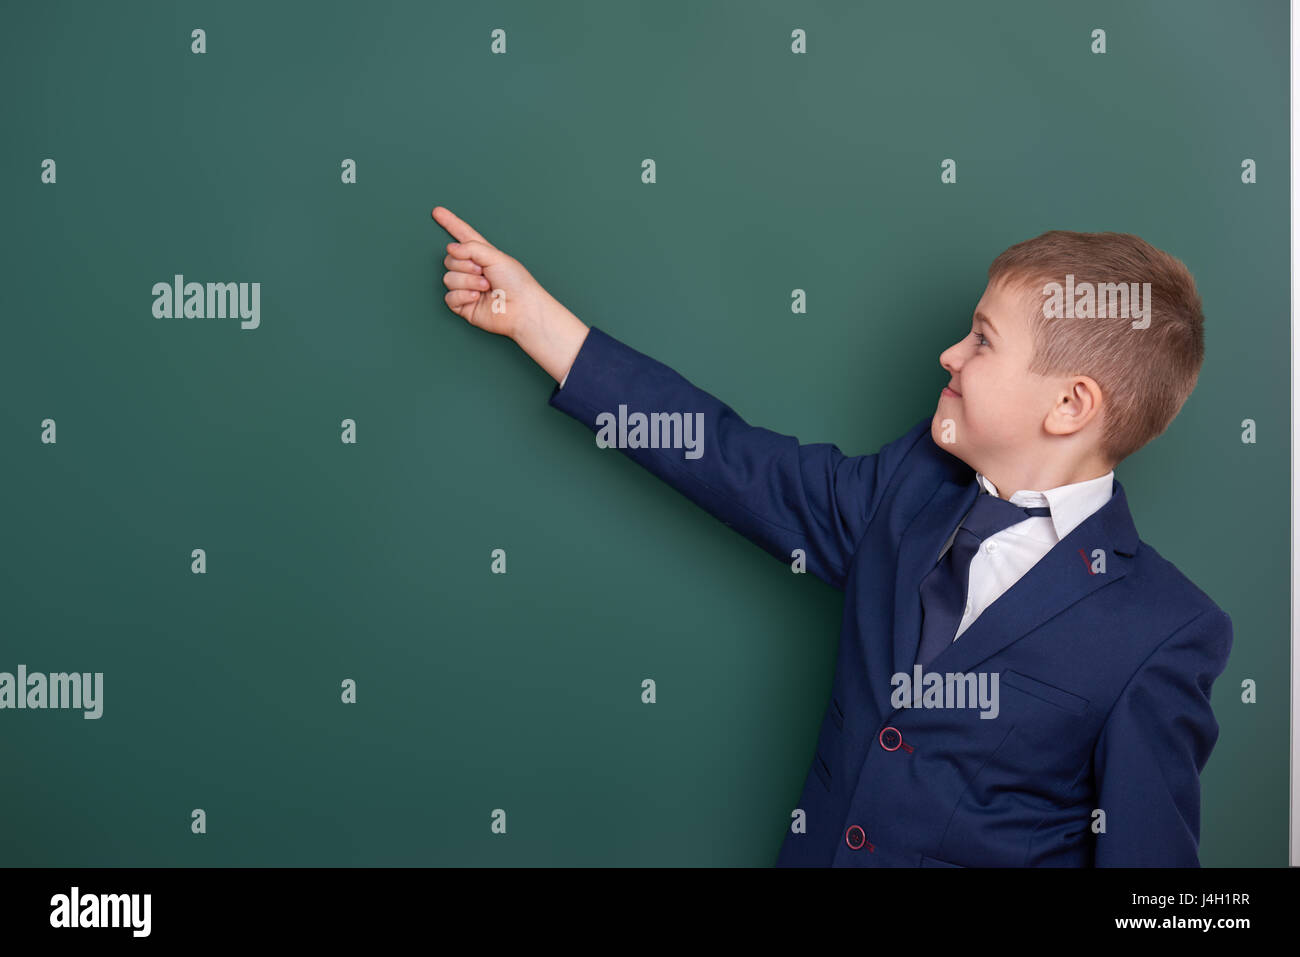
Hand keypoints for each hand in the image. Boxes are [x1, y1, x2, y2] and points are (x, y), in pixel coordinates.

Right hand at [432, 206, 549, 339]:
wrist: (521, 309)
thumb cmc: (517, 283)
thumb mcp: (495, 256)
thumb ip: (471, 248)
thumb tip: (451, 248)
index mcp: (482, 255)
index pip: (463, 235)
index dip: (450, 223)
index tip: (437, 212)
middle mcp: (472, 270)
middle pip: (450, 259)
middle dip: (465, 265)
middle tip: (484, 272)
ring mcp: (467, 288)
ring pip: (448, 278)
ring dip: (467, 282)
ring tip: (486, 287)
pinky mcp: (464, 305)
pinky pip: (449, 297)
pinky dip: (463, 296)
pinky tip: (477, 298)